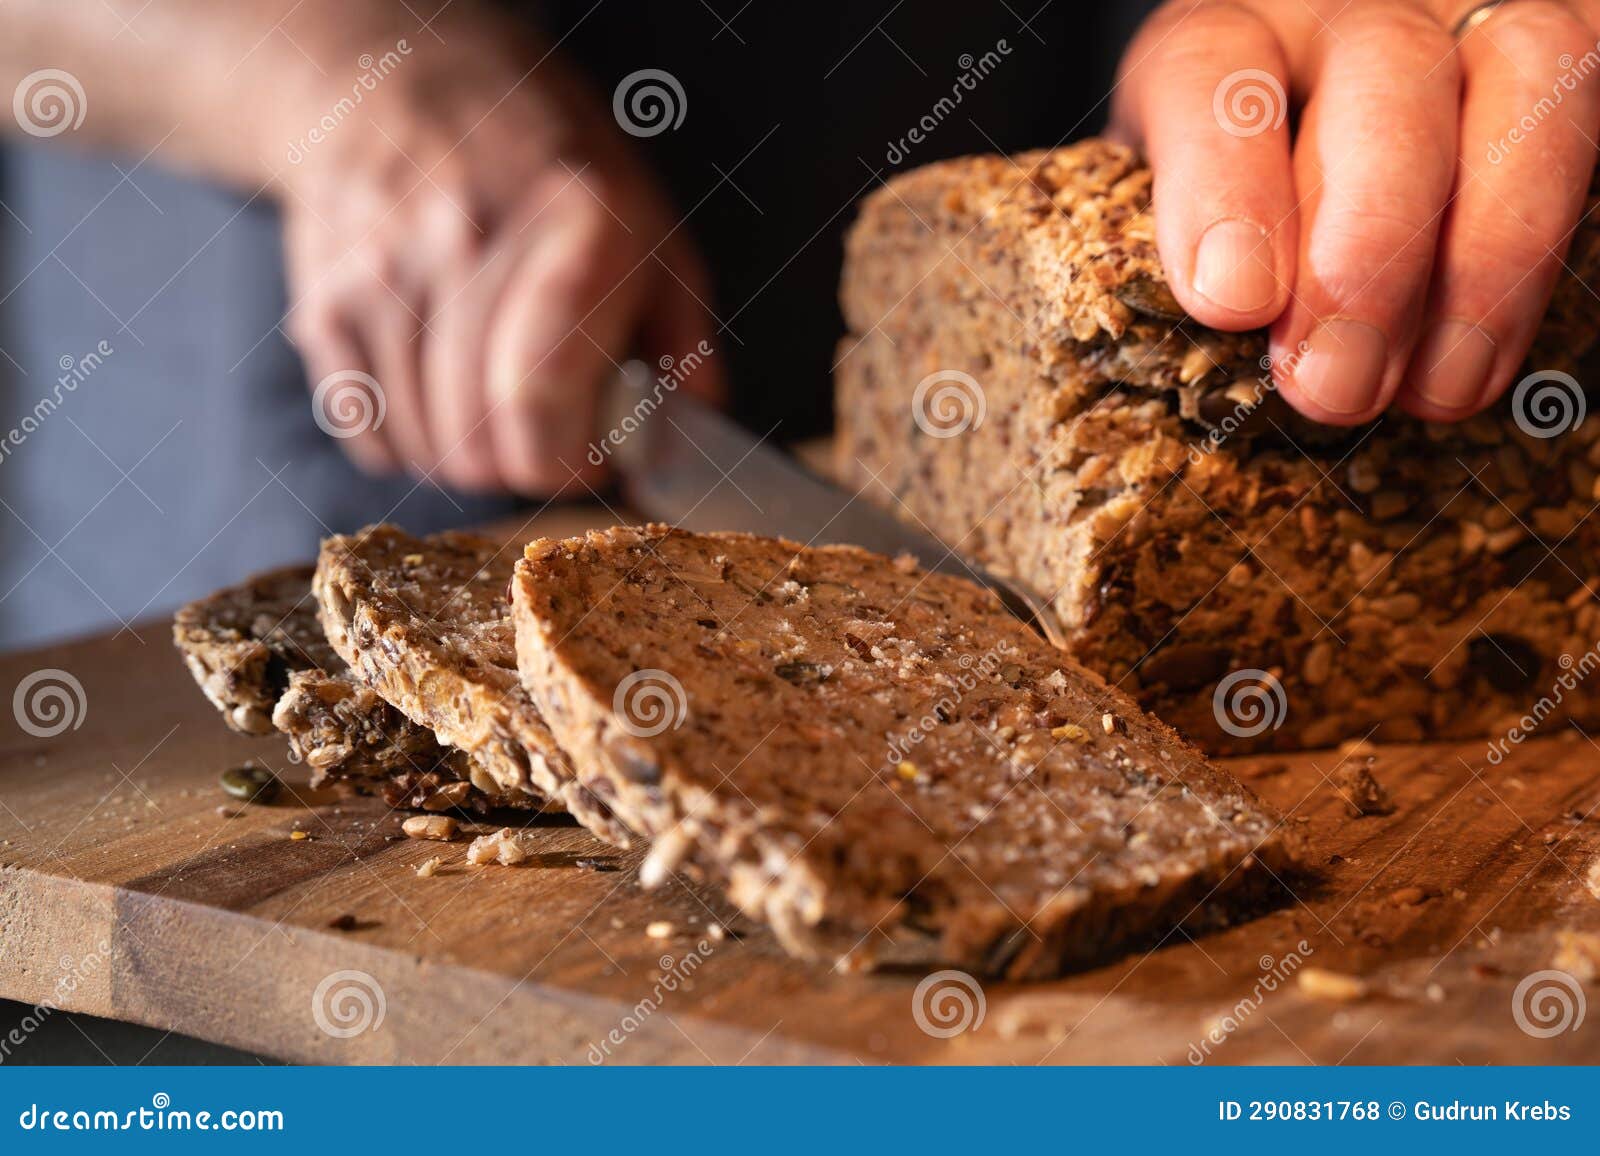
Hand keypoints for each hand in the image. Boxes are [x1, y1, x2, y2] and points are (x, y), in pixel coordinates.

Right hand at [277, 10, 718, 492]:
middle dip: (524, 466)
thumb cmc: (550, 170)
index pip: (541, 400)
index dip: (572, 462)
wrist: (406, 81)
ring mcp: (381, 270)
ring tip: (495, 402)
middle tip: (549, 435)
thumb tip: (690, 436)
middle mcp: (466, 240)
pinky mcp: (323, 298)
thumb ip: (682, 338)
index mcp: (576, 222)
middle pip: (477, 440)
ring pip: (422, 447)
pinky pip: (366, 429)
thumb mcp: (648, 225)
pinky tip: (438, 389)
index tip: (595, 458)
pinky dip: (404, 438)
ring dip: (466, 454)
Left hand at [1111, 0, 1599, 423]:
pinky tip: (1485, 364)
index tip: (1232, 302)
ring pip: (1522, 84)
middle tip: (1333, 385)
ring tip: (1430, 391)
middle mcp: (1354, 7)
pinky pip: (1588, 131)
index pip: (1213, 68)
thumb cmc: (1238, 215)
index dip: (1223, 184)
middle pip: (1384, 79)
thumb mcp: (1183, 222)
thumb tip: (1215, 348)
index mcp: (1229, 31)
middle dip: (1366, 249)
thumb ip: (1191, 255)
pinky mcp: (1564, 59)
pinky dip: (1544, 258)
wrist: (1329, 158)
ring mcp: (1476, 17)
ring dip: (1482, 258)